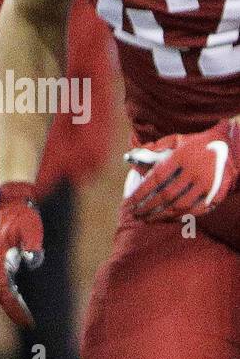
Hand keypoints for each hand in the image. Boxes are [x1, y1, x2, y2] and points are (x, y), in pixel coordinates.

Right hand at [0, 182, 43, 328]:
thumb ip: (32, 246)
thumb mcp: (31, 229)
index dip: (16, 309)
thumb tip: (33, 262)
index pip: (5, 293)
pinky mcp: (1, 260)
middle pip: (1, 296)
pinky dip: (12, 295)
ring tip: (25, 318)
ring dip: (12, 305)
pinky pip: (4, 283)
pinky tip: (21, 300)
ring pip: (1, 291)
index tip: (28, 322)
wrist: (13, 203)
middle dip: (13, 312)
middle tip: (28, 325)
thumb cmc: (23, 216)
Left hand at [124, 120, 239, 221]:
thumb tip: (132, 156)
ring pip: (180, 205)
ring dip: (162, 215)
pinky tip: (169, 219)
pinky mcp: (218, 192)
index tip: (130, 202)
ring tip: (148, 219)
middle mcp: (194, 170)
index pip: (156, 179)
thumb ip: (156, 147)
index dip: (141, 192)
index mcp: (182, 156)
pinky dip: (181, 216)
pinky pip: (197, 210)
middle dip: (148, 207)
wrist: (232, 145)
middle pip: (166, 195)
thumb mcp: (177, 139)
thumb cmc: (198, 143)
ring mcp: (207, 183)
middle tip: (136, 214)